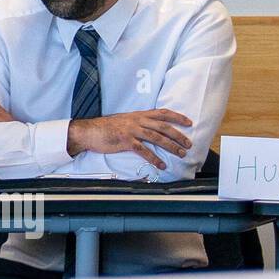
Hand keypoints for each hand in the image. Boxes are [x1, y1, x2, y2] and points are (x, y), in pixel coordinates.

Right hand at [67, 110, 193, 168]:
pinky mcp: (125, 141)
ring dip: (171, 146)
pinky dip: (154, 158)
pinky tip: (161, 165)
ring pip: (156, 138)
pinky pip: (143, 150)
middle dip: (178, 135)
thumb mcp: (124, 121)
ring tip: (181, 154)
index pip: (162, 113)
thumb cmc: (105, 127)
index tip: (189, 122)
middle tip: (189, 144)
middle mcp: (137, 121)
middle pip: (163, 127)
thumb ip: (137, 123)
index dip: (177, 117)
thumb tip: (150, 129)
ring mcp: (132, 130)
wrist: (89, 131)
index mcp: (138, 115)